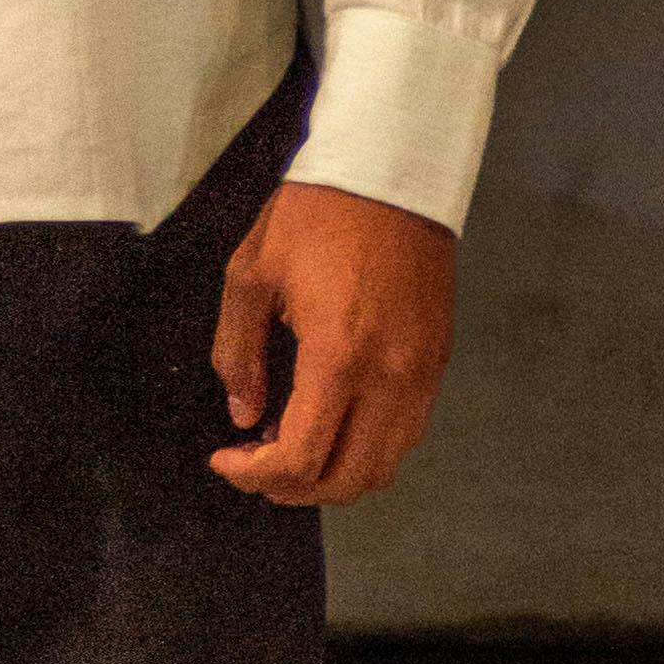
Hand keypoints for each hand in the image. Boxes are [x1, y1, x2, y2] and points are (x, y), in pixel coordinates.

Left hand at [210, 185, 456, 505]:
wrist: (390, 173)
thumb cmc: (314, 216)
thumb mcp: (251, 277)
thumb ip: (239, 354)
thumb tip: (244, 414)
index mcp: (338, 357)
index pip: (302, 458)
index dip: (256, 475)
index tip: (226, 459)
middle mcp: (389, 377)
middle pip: (349, 479)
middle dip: (294, 490)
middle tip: (257, 469)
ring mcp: (422, 373)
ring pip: (385, 464)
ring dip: (335, 475)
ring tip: (293, 450)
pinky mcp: (438, 360)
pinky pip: (407, 432)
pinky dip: (368, 447)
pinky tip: (334, 423)